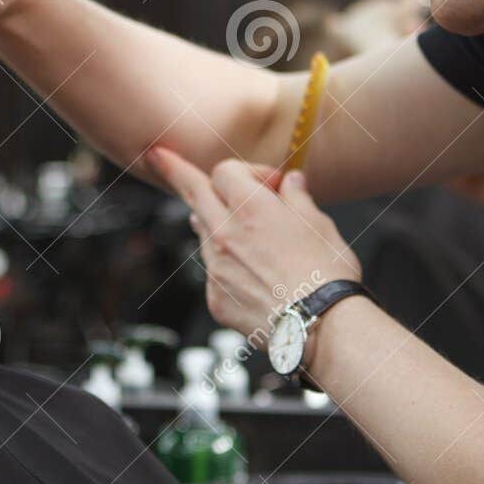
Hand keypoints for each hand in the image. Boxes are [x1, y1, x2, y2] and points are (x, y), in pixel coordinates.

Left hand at [145, 146, 361, 346]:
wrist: (321, 327)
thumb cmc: (327, 275)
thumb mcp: (319, 224)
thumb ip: (298, 198)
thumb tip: (292, 182)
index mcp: (251, 209)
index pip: (224, 171)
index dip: (247, 171)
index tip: (268, 182)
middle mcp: (224, 235)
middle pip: (193, 193)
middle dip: (175, 171)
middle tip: (157, 156)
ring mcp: (215, 269)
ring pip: (204, 233)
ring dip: (215, 223)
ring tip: (240, 229)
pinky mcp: (214, 298)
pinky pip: (213, 270)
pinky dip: (227, 263)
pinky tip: (253, 274)